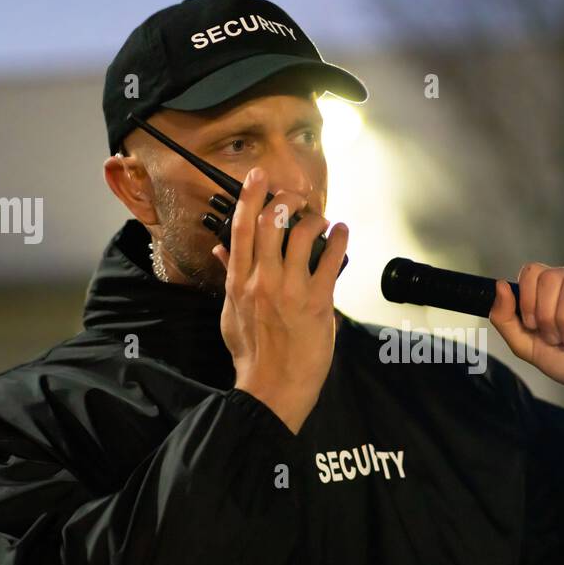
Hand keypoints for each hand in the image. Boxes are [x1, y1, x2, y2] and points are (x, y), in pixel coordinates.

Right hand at [213, 166, 347, 433]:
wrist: (271, 387)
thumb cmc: (252, 355)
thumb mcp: (231, 314)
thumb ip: (230, 276)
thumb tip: (221, 248)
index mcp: (239, 282)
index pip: (242, 229)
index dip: (250, 198)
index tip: (258, 177)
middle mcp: (262, 280)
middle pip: (272, 223)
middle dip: (286, 200)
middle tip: (296, 196)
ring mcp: (290, 290)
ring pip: (301, 235)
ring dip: (315, 218)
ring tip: (322, 219)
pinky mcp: (316, 302)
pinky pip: (330, 260)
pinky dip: (339, 240)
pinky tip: (342, 232)